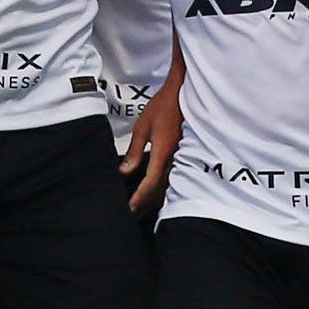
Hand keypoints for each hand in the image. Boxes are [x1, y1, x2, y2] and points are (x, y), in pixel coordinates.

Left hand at [121, 75, 182, 214]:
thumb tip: (125, 171)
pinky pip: (172, 174)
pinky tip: (155, 190)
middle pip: (160, 188)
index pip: (150, 182)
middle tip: (133, 215)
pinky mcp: (183, 152)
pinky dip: (161, 185)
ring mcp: (181, 156)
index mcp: (163, 152)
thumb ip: (134, 151)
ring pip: (167, 184)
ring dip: (154, 197)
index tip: (130, 208)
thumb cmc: (162, 106)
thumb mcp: (142, 127)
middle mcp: (174, 158)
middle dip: (146, 203)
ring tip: (142, 208)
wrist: (183, 92)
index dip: (140, 197)